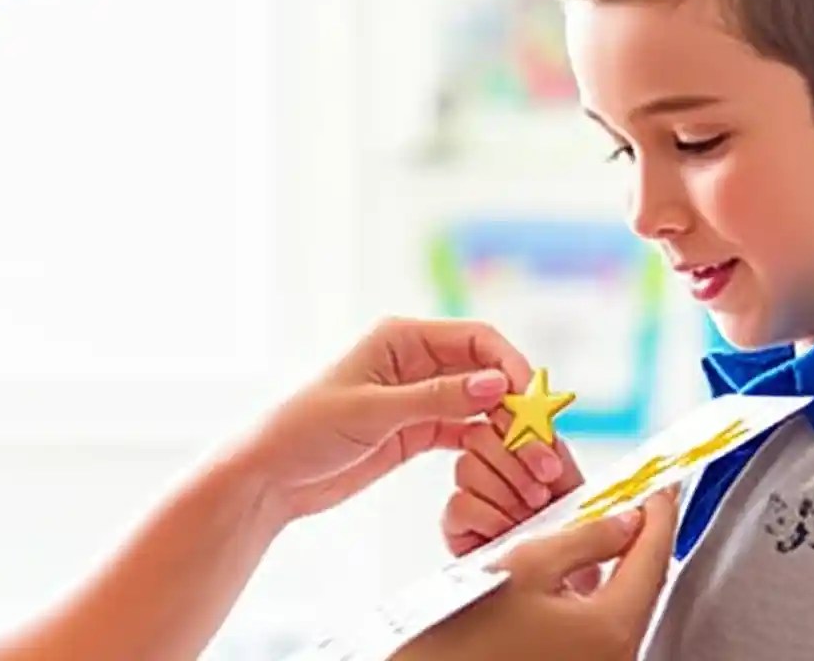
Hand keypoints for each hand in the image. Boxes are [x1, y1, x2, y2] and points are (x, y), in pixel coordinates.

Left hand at [238, 318, 531, 521]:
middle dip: (518, 401)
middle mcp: (414, 361)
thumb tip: (495, 385)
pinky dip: (485, 442)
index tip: (531, 400)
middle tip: (543, 439)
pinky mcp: (414, 431)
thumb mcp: (371, 412)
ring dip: (507, 426)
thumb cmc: (305, 430)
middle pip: (485, 371)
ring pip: (479, 403)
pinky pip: (463, 429)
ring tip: (533, 459)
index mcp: (401, 338)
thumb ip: (434, 399)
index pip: (476, 339)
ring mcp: (416, 396)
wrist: (270, 475)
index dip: (511, 365)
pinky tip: (503, 462)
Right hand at [395, 488, 678, 660]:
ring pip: (625, 600)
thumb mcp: (526, 567)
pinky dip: (599, 587)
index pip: (654, 557)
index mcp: (611, 626)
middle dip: (641, 537)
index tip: (661, 486)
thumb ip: (583, 539)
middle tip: (636, 502)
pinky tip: (581, 568)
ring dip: (619, 563)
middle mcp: (616, 652)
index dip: (660, 514)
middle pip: (645, 582)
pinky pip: (602, 620)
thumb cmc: (468, 633)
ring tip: (606, 528)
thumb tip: (622, 522)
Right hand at [440, 416, 584, 552]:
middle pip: (479, 434)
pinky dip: (489, 517)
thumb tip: (537, 404)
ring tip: (529, 515)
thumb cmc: (577, 532)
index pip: (501, 411)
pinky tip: (508, 531)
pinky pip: (459, 503)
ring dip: (505, 492)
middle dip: (516, 465)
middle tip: (541, 494)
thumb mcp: (574, 481)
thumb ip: (552, 445)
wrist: (573, 578)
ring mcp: (471, 490)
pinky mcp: (456, 521)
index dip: (521, 430)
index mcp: (519, 443)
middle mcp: (490, 462)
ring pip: (467, 465)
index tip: (548, 464)